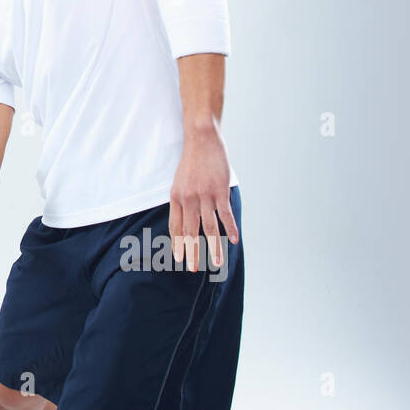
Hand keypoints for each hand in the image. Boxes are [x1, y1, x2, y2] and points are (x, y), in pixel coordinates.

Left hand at [169, 127, 239, 271]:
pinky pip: (225, 214)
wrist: (201, 139)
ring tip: (217, 263)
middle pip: (190, 232)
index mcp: (176, 198)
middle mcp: (188, 199)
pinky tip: (234, 241)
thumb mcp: (179, 181)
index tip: (180, 259)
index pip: (175, 227)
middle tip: (194, 269)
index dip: (177, 245)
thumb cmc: (192, 161)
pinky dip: (230, 229)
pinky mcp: (219, 190)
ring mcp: (204, 195)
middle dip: (192, 253)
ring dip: (213, 248)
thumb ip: (182, 199)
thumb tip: (185, 217)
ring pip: (209, 228)